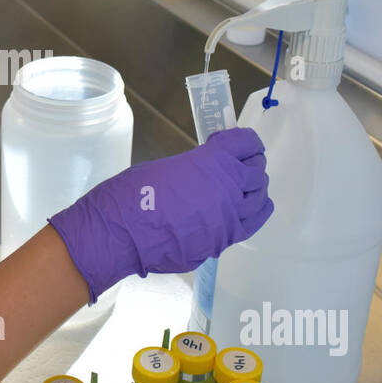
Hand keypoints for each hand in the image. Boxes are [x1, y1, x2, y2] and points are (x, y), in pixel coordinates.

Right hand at [47, 127, 272, 304]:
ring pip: (260, 198)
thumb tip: (204, 176)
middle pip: (257, 170)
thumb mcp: (169, 167)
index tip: (233, 143)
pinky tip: (249, 210)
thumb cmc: (134, 192)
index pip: (246, 142)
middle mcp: (230, 187)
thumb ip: (196, 169)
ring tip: (243, 188)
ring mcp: (230, 217)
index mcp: (214, 160)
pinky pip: (253, 224)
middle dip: (250, 164)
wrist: (121, 232)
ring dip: (254, 189)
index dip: (243, 141)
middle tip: (238, 165)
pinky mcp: (224, 241)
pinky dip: (256, 213)